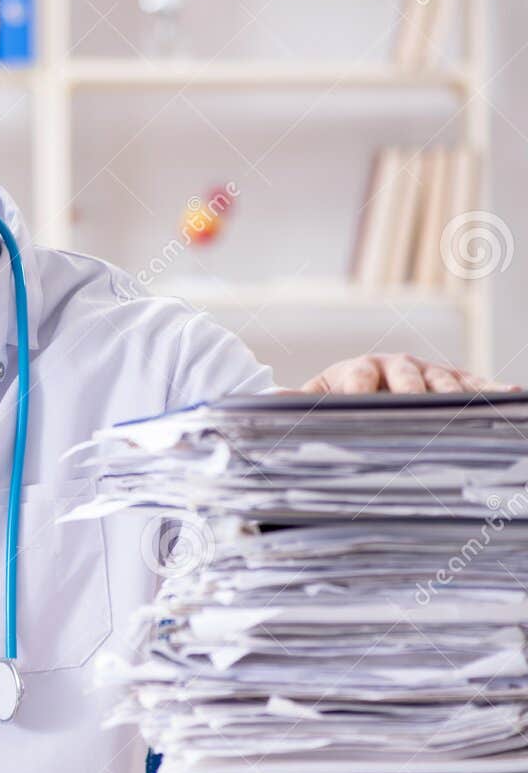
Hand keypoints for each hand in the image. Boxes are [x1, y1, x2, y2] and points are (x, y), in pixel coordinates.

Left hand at [298, 352, 519, 393]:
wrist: (358, 388)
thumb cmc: (337, 399)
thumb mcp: (316, 399)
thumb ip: (298, 402)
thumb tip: (269, 402)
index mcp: (358, 369)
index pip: (359, 376)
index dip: (359, 388)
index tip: (359, 401)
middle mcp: (395, 365)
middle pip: (407, 375)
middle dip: (413, 390)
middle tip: (420, 406)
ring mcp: (426, 372)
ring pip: (443, 378)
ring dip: (453, 392)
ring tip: (463, 406)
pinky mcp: (451, 381)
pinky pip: (474, 385)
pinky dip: (491, 390)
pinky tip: (513, 395)